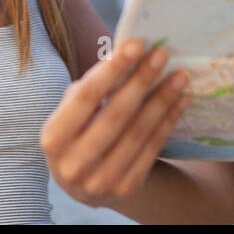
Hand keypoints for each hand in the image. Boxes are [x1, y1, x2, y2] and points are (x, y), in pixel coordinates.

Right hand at [40, 38, 188, 208]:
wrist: (82, 183)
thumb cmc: (77, 132)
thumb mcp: (69, 113)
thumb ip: (89, 88)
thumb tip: (126, 54)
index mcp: (54, 138)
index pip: (85, 97)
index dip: (112, 70)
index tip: (136, 45)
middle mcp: (74, 163)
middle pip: (115, 115)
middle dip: (141, 82)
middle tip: (161, 55)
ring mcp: (100, 180)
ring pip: (137, 133)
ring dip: (161, 101)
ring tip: (179, 76)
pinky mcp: (125, 188)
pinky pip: (151, 149)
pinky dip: (167, 122)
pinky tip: (180, 101)